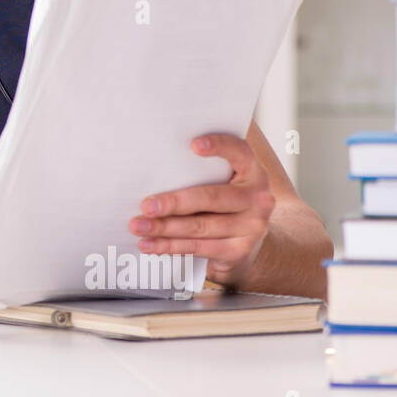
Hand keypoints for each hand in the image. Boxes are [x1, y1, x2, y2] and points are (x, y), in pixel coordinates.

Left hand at [127, 132, 276, 287]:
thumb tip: (152, 173)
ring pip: (200, 226)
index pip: (240, 152)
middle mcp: (258, 198)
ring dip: (164, 227)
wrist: (245, 243)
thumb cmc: (222, 204)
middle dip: (174, 202)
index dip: (219, 146)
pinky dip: (169, 246)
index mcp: (252, 172)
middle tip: (146, 206)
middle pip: (211, 198)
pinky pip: (198, 247)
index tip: (194, 144)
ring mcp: (252, 227)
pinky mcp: (239, 251)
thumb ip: (201, 174)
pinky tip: (149, 244)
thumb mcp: (221, 184)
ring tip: (139, 226)